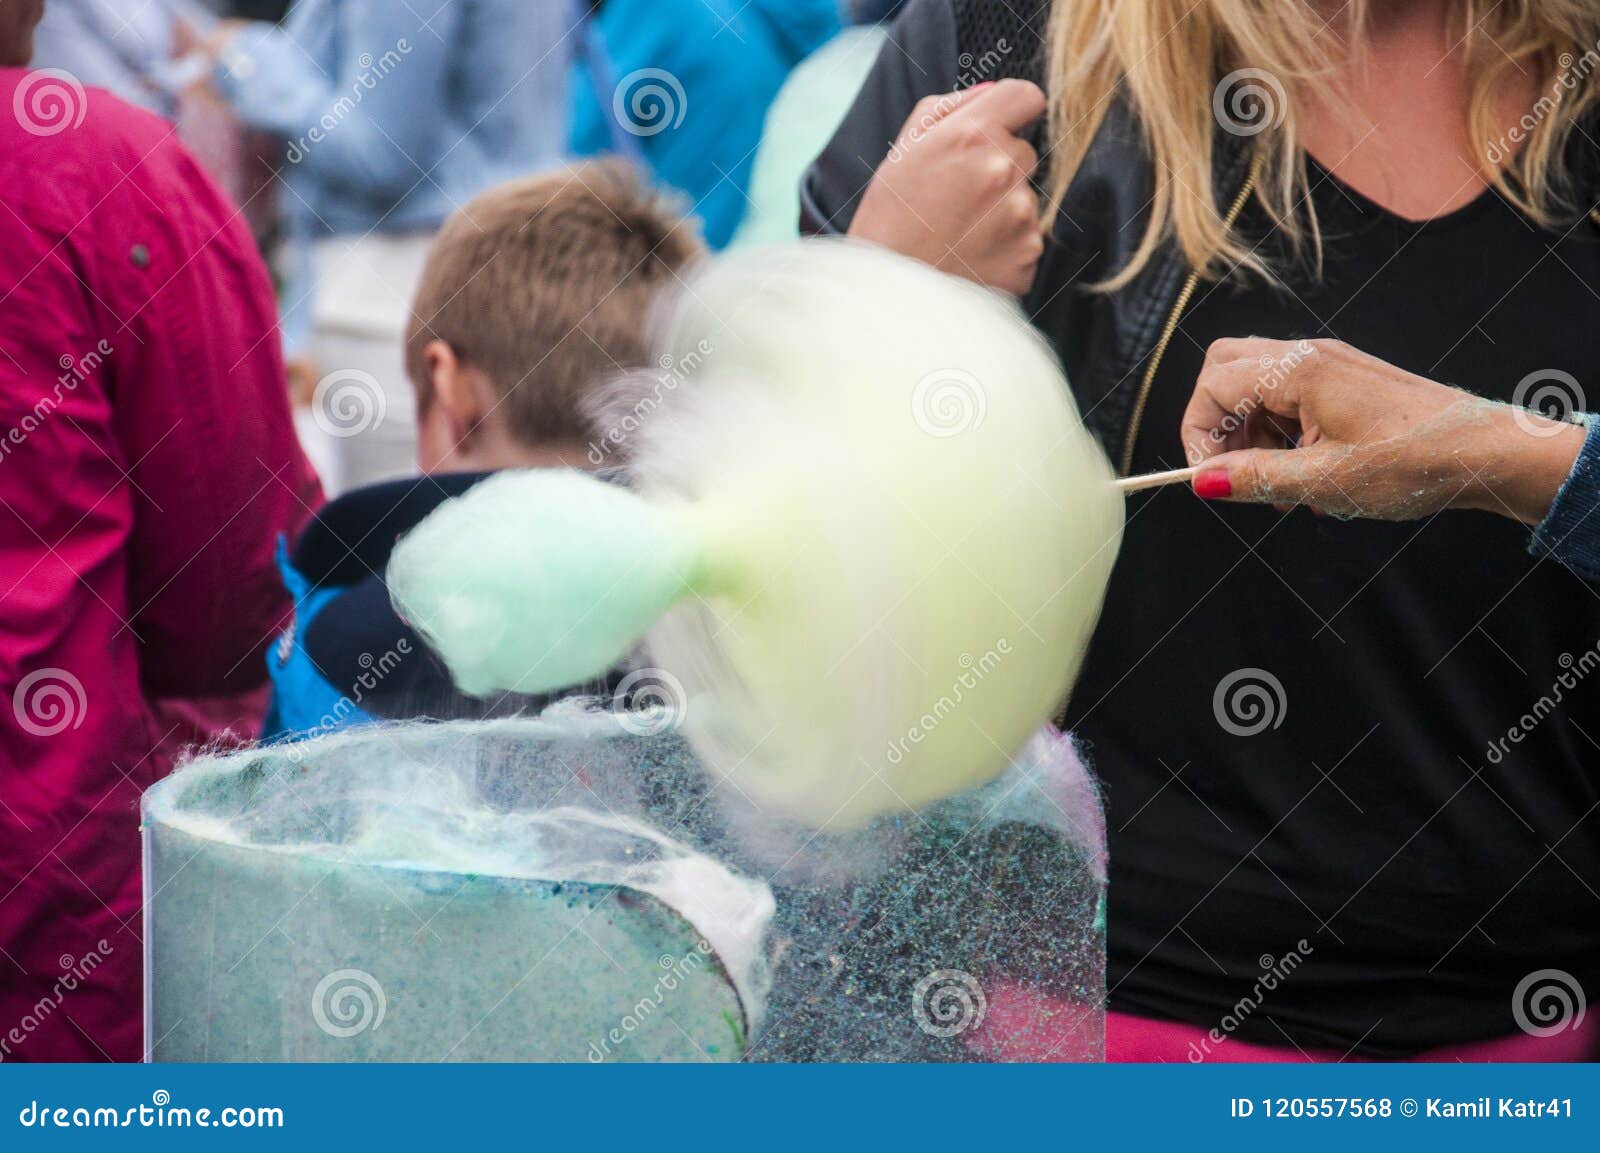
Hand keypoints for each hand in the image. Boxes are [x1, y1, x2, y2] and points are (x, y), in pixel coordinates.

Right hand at [847, 79, 1046, 296]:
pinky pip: (1026, 241)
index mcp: (973, 134)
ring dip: (1001, 211)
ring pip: (1025, 199)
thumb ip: (949, 107)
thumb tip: (991, 90)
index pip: (1026, 97)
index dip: (1011, 112)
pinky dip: (1005, 248)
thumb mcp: (903, 150)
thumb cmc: (888, 219)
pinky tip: (970, 257)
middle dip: (999, 167)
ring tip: (959, 234)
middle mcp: (1004, 169)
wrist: (886, 294)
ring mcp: (1021, 216)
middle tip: (957, 198)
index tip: (996, 130)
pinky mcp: (1028, 256)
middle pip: (1025, 152)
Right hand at [1179, 337, 1587, 524]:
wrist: (1487, 453)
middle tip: (1235, 469)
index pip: (1213, 386)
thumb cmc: (1412, 464)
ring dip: (1250, 433)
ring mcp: (1329, 364)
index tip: (1211, 478)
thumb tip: (1201, 481)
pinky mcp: (1345, 380)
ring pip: (1256, 383)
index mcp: (1299, 371)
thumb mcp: (1322, 481)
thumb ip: (1254, 477)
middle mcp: (1310, 355)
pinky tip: (1305, 474)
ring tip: (1276, 484)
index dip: (1198, 434)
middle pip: (1226, 367)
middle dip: (1216, 421)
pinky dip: (1280, 432)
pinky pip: (1289, 395)